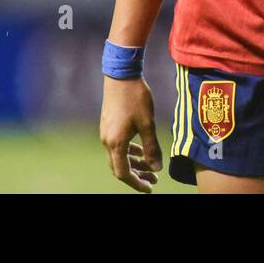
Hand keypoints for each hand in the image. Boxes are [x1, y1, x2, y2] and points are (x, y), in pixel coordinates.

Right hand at [99, 76, 162, 192]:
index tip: (150, 187)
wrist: (121, 75)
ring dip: (134, 163)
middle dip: (137, 175)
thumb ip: (151, 148)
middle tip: (154, 179)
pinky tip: (140, 149)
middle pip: (119, 167)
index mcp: (116, 143)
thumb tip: (157, 168)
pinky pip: (117, 145)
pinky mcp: (108, 125)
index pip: (123, 173)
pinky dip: (129, 151)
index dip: (136, 183)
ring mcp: (106, 133)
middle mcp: (107, 141)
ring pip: (119, 156)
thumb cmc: (135, 98)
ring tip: (150, 166)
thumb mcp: (147, 124)